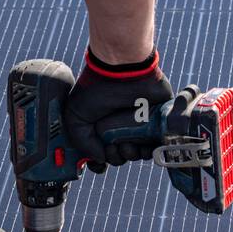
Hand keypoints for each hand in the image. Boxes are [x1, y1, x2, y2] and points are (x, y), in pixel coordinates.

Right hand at [63, 48, 173, 172]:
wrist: (121, 69)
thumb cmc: (94, 89)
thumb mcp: (75, 119)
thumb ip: (82, 144)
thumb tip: (100, 160)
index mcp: (100, 128)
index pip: (101, 154)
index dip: (100, 162)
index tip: (99, 161)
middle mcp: (119, 127)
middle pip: (120, 156)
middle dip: (116, 158)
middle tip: (112, 148)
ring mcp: (138, 124)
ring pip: (138, 153)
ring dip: (131, 156)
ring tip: (126, 146)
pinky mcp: (156, 120)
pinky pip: (157, 143)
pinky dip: (151, 151)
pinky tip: (141, 147)